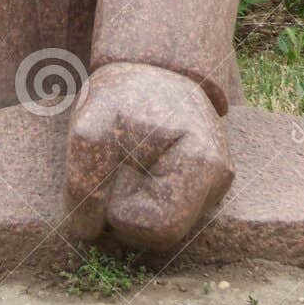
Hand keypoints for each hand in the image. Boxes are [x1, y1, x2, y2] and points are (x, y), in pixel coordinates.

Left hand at [67, 62, 231, 252]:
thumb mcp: (89, 126)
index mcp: (203, 164)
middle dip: (125, 216)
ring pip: (163, 230)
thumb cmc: (122, 94)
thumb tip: (87, 231)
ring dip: (132, 209)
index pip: (158, 228)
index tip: (108, 175)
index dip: (120, 215)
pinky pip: (166, 215)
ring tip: (124, 169)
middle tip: (111, 174)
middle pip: (163, 237)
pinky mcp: (204, 187)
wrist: (148, 68)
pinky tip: (136, 174)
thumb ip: (84, 180)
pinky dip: (142, 203)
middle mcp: (219, 180)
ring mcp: (214, 185)